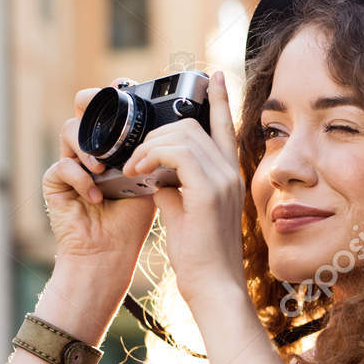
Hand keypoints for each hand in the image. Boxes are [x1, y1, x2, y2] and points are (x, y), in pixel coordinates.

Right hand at [42, 79, 156, 266]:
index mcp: (112, 145)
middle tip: (105, 102)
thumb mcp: (153, 179)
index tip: (126, 86)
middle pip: (82, 108)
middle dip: (91, 101)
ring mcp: (69, 163)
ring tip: (104, 170)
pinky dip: (80, 178)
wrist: (111, 256)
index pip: (110, 109)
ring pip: (70, 130)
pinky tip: (95, 196)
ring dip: (89, 147)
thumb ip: (160, 152)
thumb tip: (184, 124)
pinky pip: (61, 165)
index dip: (114, 94)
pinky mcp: (54, 183)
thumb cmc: (133, 221)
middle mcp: (88, 149)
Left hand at [119, 70, 245, 308]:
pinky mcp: (209, 191)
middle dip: (159, 131)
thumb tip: (155, 177)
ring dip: (150, 145)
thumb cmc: (200, 258)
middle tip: (136, 157)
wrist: (214, 287)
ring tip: (134, 168)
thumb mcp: (184, 214)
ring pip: (183, 134)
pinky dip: (152, 155)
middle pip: (194, 125)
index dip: (219, 99)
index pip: (226, 127)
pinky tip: (139, 172)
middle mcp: (230, 173)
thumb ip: (173, 188)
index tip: (212, 76)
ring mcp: (223, 180)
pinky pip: (177, 152)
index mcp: (227, 177)